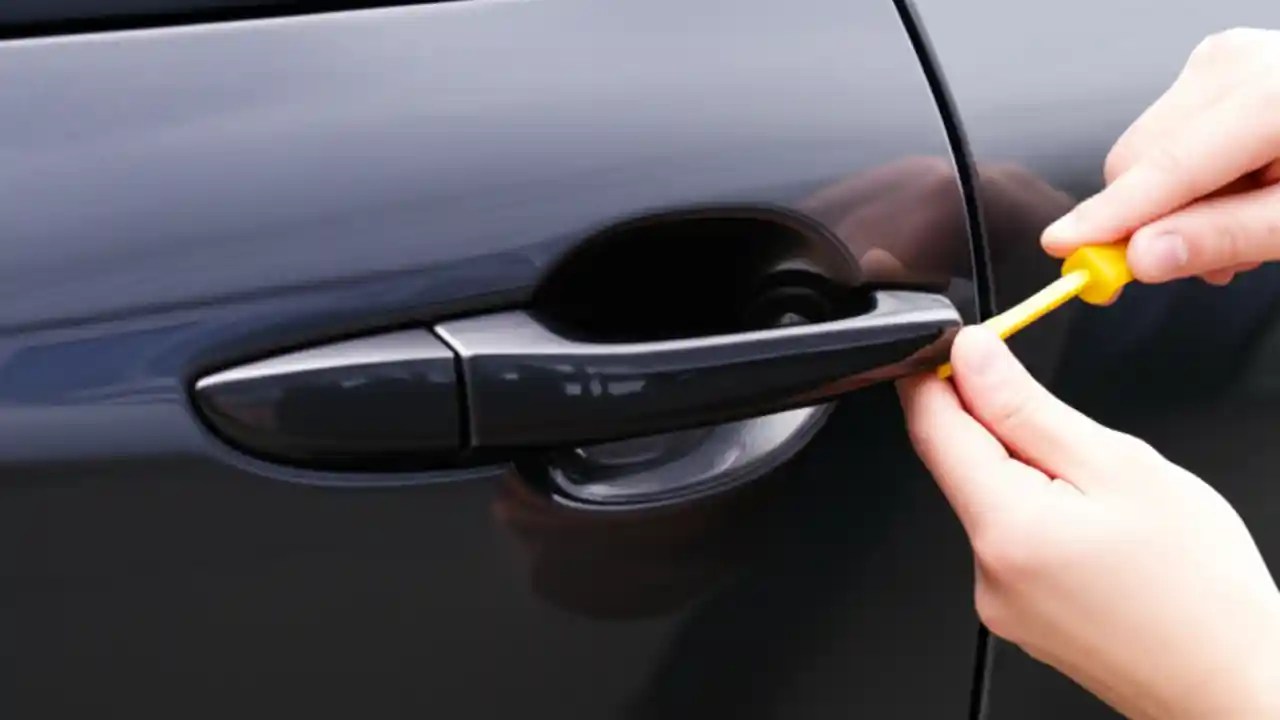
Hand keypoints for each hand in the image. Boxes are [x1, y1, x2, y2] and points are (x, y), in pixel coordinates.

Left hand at [897, 327, 1279, 718]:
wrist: (1235, 682)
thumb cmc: (1201, 588)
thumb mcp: (1118, 466)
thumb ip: (1026, 408)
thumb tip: (971, 357)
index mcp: (1004, 527)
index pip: (931, 429)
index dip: (937, 377)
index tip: (963, 348)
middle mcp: (986, 571)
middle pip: (960, 467)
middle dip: (1001, 431)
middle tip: (1073, 435)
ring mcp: (999, 601)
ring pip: (990, 504)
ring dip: (1029, 479)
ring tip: (1105, 502)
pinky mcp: (1018, 616)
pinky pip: (1012, 544)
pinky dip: (1042, 520)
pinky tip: (1098, 536)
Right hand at [1043, 28, 1279, 286]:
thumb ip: (1226, 237)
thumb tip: (1144, 256)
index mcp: (1270, 95)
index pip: (1165, 169)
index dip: (1108, 217)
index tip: (1062, 248)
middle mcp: (1232, 66)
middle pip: (1139, 162)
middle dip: (1155, 222)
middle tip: (1214, 263)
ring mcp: (1220, 61)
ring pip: (1144, 155)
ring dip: (1176, 206)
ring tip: (1246, 220)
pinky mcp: (1215, 69)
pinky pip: (1165, 138)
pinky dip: (1190, 180)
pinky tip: (1242, 189)